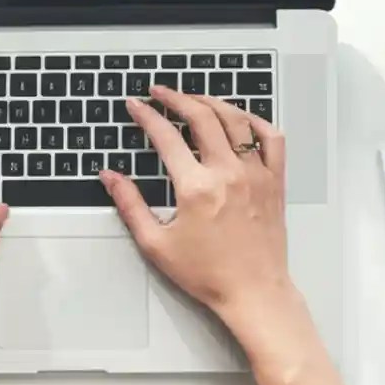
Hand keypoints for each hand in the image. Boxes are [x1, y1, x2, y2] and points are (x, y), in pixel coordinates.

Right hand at [100, 87, 343, 384]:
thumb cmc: (209, 274)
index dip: (146, 115)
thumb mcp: (156, 243)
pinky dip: (256, 121)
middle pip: (201, 117)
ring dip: (212, 102)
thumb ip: (130, 204)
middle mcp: (228, 173)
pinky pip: (272, 138)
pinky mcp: (274, 181)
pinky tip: (241, 118)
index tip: (136, 106)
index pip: (166, 136)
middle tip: (160, 92)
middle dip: (176, 98)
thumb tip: (111, 177)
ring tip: (194, 99)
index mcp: (196, 188)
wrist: (254, 292)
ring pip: (235, 120)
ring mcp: (255, 174)